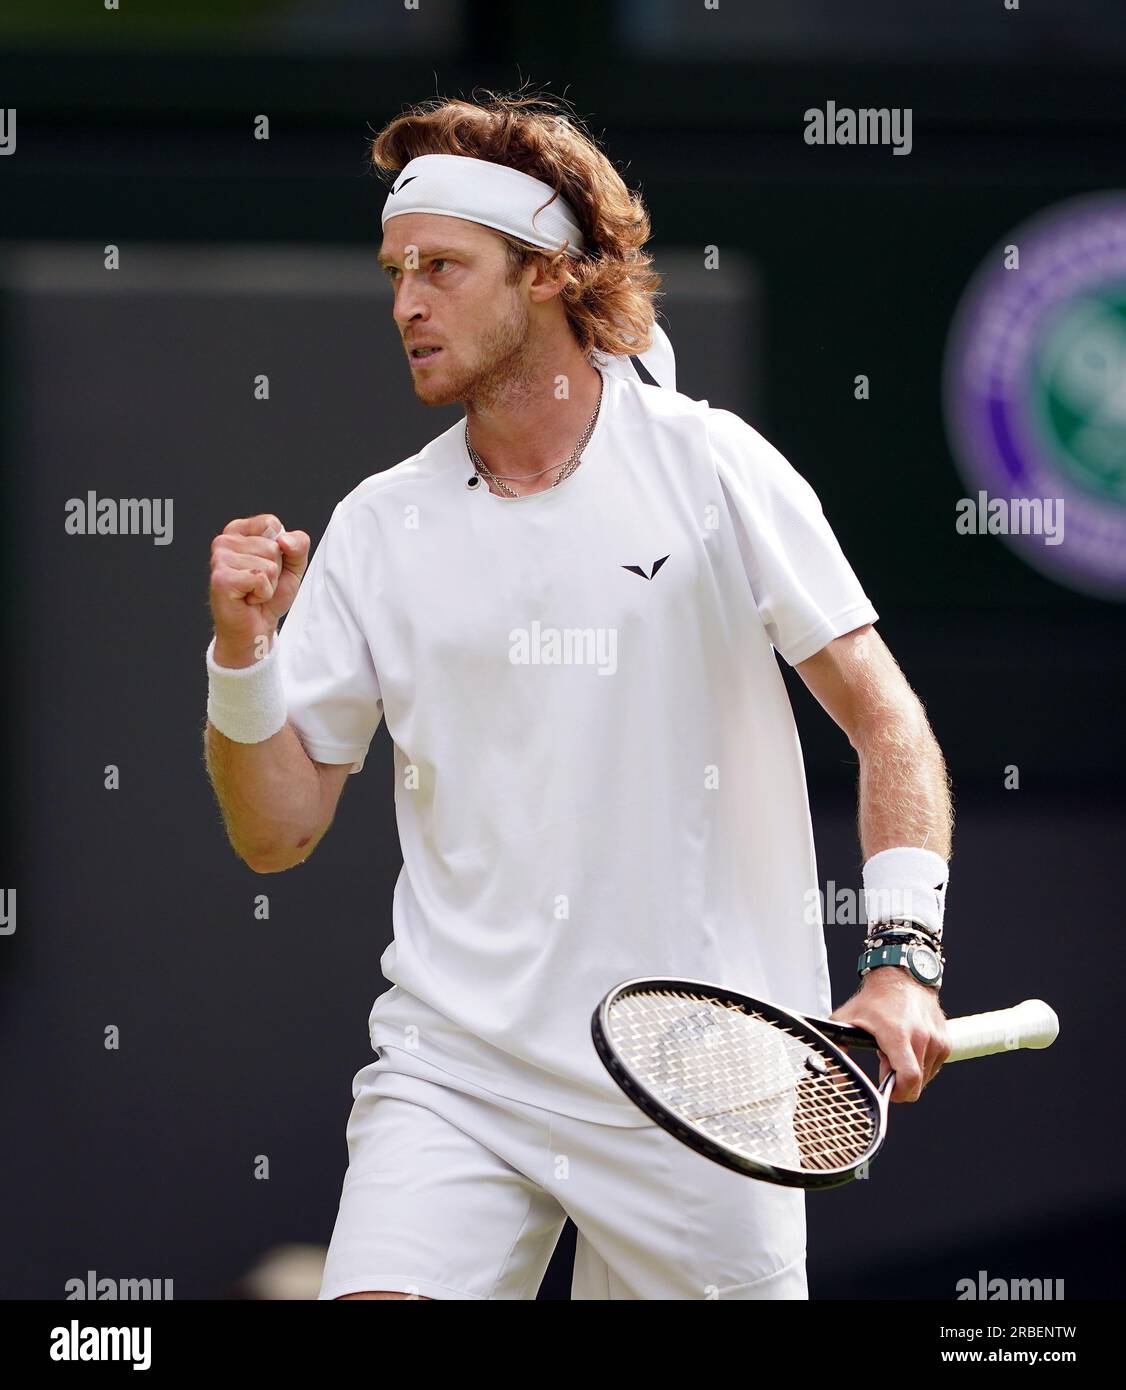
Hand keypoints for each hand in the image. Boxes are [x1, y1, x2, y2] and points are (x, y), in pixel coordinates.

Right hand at [209, 513, 310, 664]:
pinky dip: (263, 594)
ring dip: (268, 584)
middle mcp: (224, 541)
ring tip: (253, 592)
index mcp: (238, 531)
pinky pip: (260, 578)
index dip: (282, 549)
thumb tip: (285, 539)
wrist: (256, 629)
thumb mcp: (293, 566)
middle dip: (275, 571)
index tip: (268, 565)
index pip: (272, 523)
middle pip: (273, 546)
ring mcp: (220, 559)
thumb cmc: (269, 596)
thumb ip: (298, 545)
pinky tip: (248, 599)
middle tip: (260, 584)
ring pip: (269, 564)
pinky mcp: (222, 578)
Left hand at [829, 967, 950, 1102]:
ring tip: (895, 1050)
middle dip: (900, 1083)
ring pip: (925, 1077)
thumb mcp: (846, 1020)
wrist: (902, 977)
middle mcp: (921, 1037)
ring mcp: (936, 1040)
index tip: (887, 1091)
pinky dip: (921, 1064)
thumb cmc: (874, 999)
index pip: (909, 1078)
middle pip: (917, 1083)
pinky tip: (908, 1046)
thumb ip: (838, 1049)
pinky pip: (933, 1066)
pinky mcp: (945, 1041)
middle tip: (885, 1065)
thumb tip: (839, 1080)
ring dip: (910, 1072)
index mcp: (897, 1034)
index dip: (898, 1093)